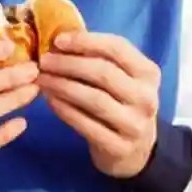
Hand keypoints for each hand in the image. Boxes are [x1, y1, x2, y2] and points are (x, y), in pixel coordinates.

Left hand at [38, 32, 161, 177]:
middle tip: (44, 61)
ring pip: (94, 99)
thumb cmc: (123, 104)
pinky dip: (64, 110)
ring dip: (63, 86)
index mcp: (148, 73)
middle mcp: (146, 97)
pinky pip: (85, 124)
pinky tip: (50, 100)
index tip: (58, 40)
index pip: (118, 48)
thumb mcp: (124, 79)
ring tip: (42, 79)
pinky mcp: (119, 147)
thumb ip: (101, 59)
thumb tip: (61, 40)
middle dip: (69, 63)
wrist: (138, 151)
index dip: (86, 41)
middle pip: (104, 73)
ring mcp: (134, 124)